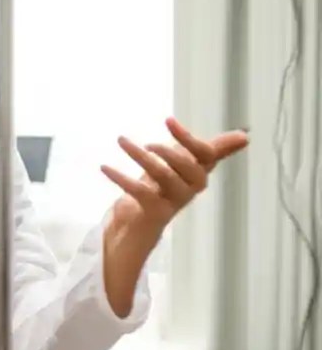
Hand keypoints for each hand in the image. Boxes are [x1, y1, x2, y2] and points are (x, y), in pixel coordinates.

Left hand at [101, 118, 248, 267]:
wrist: (136, 229)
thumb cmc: (162, 192)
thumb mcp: (181, 166)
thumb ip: (208, 150)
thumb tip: (245, 136)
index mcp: (197, 174)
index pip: (205, 155)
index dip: (188, 138)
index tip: (169, 120)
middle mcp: (189, 189)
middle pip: (190, 168)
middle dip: (171, 151)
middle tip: (148, 142)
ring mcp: (172, 202)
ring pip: (163, 176)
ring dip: (140, 156)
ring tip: (122, 141)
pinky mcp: (153, 213)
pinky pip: (139, 193)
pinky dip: (120, 177)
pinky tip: (104, 166)